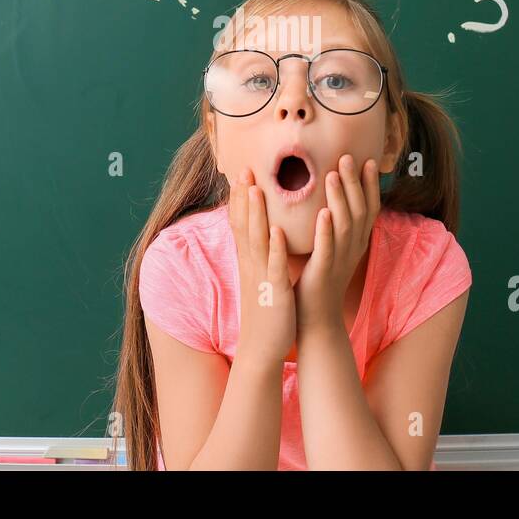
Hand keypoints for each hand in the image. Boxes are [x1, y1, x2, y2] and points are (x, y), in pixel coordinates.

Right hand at [228, 167, 295, 366]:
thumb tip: (264, 234)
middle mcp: (251, 265)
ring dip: (255, 215)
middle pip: (243, 225)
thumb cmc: (266, 311)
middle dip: (243, 197)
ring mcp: (261, 277)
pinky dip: (275, 248)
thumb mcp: (260, 278)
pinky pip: (274, 267)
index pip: (241, 224)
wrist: (261, 350)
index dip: (239, 199)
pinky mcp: (275, 292)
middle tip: (243, 169)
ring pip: (256, 241)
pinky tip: (278, 231)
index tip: (241, 173)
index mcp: (249, 261)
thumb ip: (261, 256)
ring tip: (255, 189)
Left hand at [294, 155, 380, 332]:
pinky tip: (323, 213)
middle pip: (358, 210)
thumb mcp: (333, 248)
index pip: (369, 208)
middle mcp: (353, 249)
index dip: (370, 185)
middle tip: (348, 157)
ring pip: (344, 225)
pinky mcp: (322, 272)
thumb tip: (330, 199)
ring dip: (339, 199)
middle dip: (354, 182)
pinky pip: (326, 248)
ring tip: (333, 175)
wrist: (316, 318)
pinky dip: (326, 230)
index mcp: (356, 242)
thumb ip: (335, 225)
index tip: (368, 160)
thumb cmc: (320, 279)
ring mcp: (339, 260)